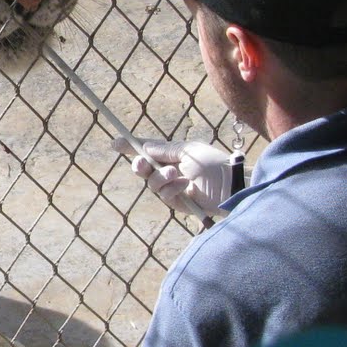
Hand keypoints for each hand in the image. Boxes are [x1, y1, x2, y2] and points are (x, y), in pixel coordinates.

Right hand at [113, 137, 232, 217]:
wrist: (231, 186)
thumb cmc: (214, 164)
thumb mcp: (187, 151)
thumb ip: (164, 150)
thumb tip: (144, 147)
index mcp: (173, 154)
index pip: (148, 150)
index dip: (131, 147)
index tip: (115, 144)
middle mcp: (170, 170)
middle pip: (143, 169)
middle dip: (139, 166)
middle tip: (142, 164)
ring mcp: (173, 187)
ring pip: (151, 183)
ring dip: (161, 177)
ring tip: (176, 175)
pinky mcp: (177, 202)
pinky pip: (164, 195)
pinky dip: (171, 189)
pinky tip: (185, 186)